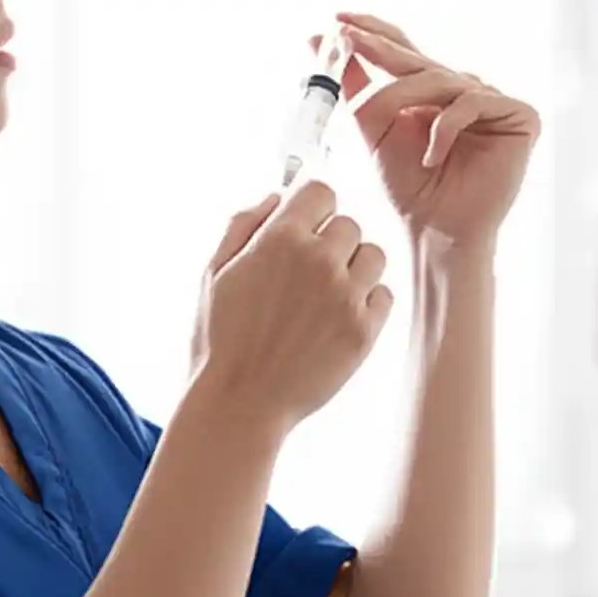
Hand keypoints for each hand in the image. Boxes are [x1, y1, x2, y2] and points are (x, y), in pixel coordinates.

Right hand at [190, 182, 393, 433]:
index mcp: (278, 240)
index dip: (312, 208)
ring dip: (354, 269)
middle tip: (308, 274)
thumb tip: (275, 197)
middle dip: (331, 242)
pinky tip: (336, 320)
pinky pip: (384, 295)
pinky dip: (366, 303)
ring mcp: (345, 295)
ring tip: (326, 297)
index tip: (305, 227)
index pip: (320, 191)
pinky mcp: (364, 330)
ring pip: (373, 256)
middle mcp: (318, 261)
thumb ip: (242, 226)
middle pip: (349, 223)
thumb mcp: (214, 274)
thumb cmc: (220, 342)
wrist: (239, 405)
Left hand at [312, 13, 541, 243]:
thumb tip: (325, 43)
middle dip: (377, 48)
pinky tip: (430, 157)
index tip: (337, 21)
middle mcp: (462, 89)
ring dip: (402, 98)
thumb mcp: (374, 132)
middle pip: (418, 60)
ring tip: (379, 119)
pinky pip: (472, 103)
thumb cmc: (409, 188)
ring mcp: (492, 100)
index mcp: (431, 92)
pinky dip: (443, 128)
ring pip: (439, 79)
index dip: (373, 33)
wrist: (435, 231)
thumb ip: (357, 89)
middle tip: (347, 36)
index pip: (402, 51)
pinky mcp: (518, 116)